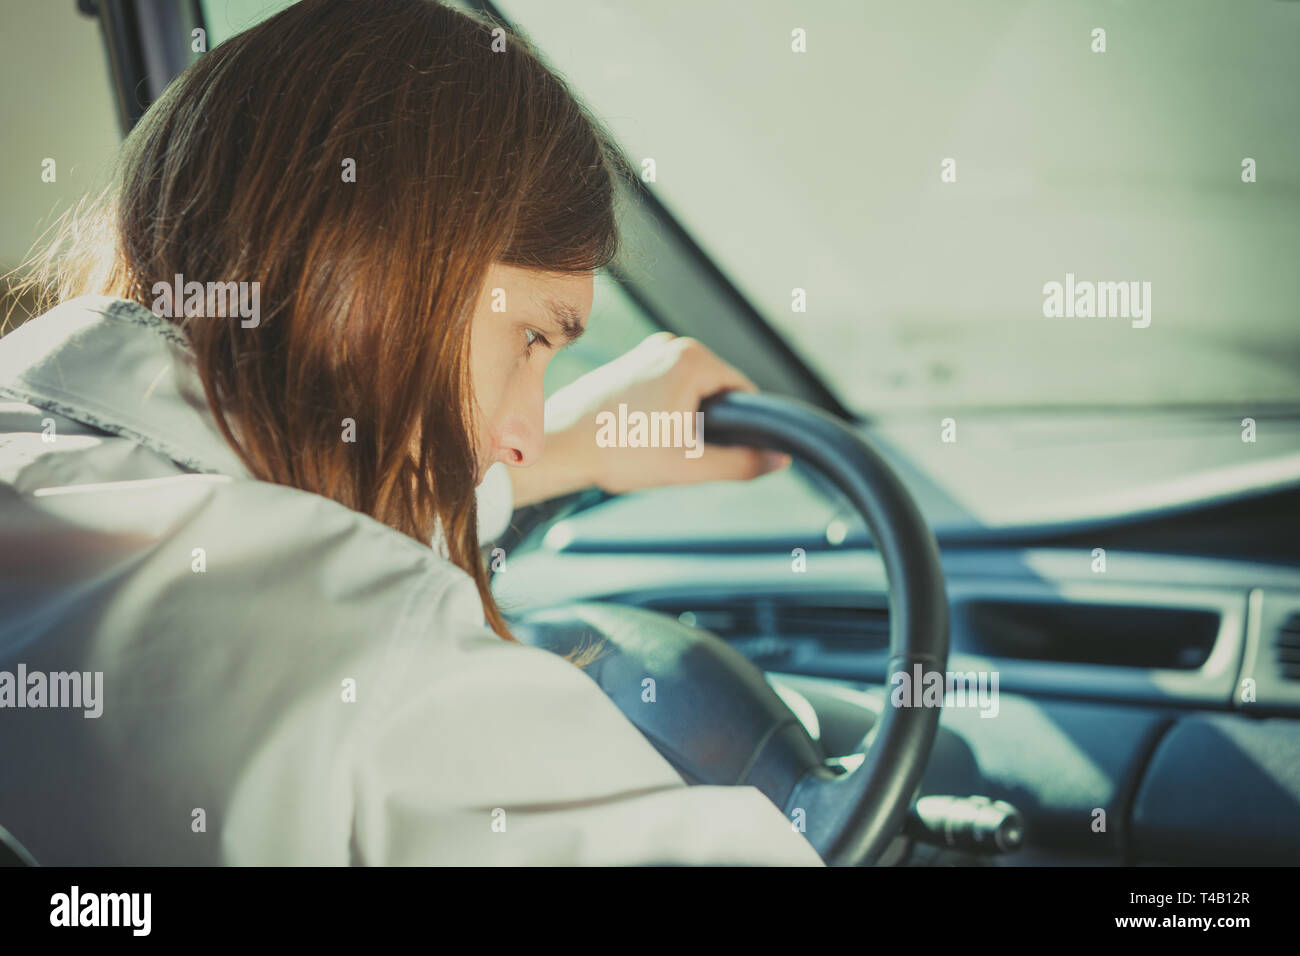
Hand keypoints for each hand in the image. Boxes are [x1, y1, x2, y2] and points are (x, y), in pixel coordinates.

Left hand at [543, 331, 790, 495]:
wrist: (559, 445)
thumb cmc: (618, 451)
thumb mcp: (689, 465)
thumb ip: (742, 463)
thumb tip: (780, 460)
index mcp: (693, 358)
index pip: (743, 392)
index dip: (741, 427)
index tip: (718, 452)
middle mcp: (671, 345)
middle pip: (715, 391)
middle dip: (708, 425)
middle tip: (679, 454)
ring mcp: (647, 351)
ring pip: (689, 392)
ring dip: (684, 421)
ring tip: (653, 445)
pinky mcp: (628, 364)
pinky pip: (664, 388)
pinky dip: (662, 413)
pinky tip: (639, 436)